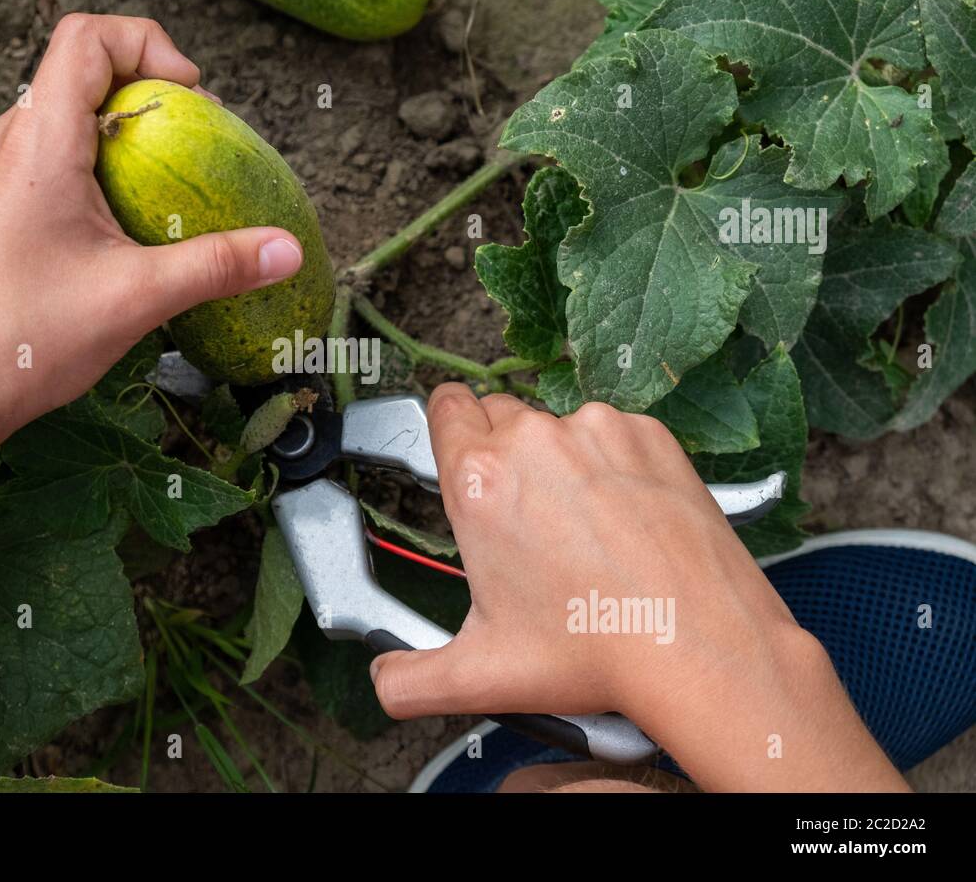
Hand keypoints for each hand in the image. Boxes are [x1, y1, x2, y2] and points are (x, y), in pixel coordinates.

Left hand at [0, 13, 303, 445]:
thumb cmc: (24, 340)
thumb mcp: (136, 298)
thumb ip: (217, 266)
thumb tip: (287, 249)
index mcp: (37, 140)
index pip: (88, 36)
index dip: (149, 44)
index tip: (193, 100)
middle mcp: (5, 142)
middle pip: (80, 72)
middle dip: (148, 94)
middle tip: (193, 147)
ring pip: (62, 118)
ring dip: (120, 136)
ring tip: (161, 191)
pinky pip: (45, 160)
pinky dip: (92, 170)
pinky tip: (117, 232)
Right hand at [370, 384, 906, 790]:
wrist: (699, 645)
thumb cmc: (598, 651)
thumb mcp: (480, 675)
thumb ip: (408, 678)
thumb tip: (387, 681)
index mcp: (480, 481)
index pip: (442, 406)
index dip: (448, 426)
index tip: (460, 446)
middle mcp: (535, 442)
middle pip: (499, 413)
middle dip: (501, 452)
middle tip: (522, 513)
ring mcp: (597, 432)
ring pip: (558, 425)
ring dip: (559, 459)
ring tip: (582, 526)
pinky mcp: (650, 436)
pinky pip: (614, 432)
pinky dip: (613, 461)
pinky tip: (623, 515)